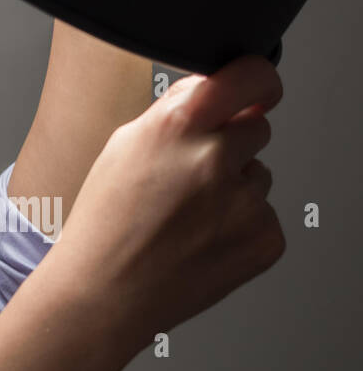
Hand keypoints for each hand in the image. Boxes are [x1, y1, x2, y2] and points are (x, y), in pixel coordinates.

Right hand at [43, 54, 284, 352]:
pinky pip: (263, 216)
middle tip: (192, 174)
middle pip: (256, 128)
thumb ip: (176, 112)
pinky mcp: (265, 238)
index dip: (258, 80)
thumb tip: (217, 91)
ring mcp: (245, 202)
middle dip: (231, 144)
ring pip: (257, 176)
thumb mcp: (123, 145)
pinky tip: (200, 241)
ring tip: (186, 217)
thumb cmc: (105, 222)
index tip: (257, 88)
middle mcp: (215, 159)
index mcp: (177, 126)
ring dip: (233, 189)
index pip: (251, 78)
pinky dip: (239, 227)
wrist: (106, 292)